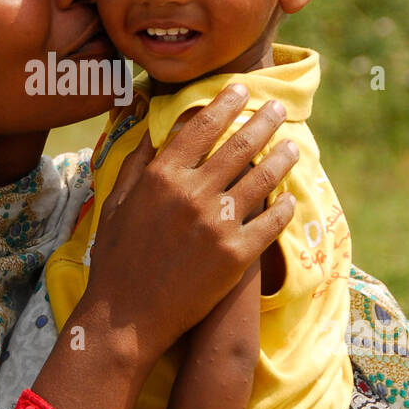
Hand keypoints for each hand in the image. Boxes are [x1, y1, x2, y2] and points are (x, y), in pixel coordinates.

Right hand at [80, 87, 297, 360]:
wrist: (127, 317)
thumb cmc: (116, 260)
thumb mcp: (116, 204)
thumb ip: (136, 165)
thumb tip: (151, 130)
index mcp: (161, 176)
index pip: (200, 127)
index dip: (224, 105)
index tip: (240, 91)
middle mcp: (191, 193)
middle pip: (238, 145)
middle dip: (263, 121)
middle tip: (279, 109)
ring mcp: (217, 223)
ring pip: (261, 178)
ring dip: (281, 157)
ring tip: (292, 146)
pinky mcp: (236, 255)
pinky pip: (270, 222)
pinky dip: (283, 206)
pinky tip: (289, 198)